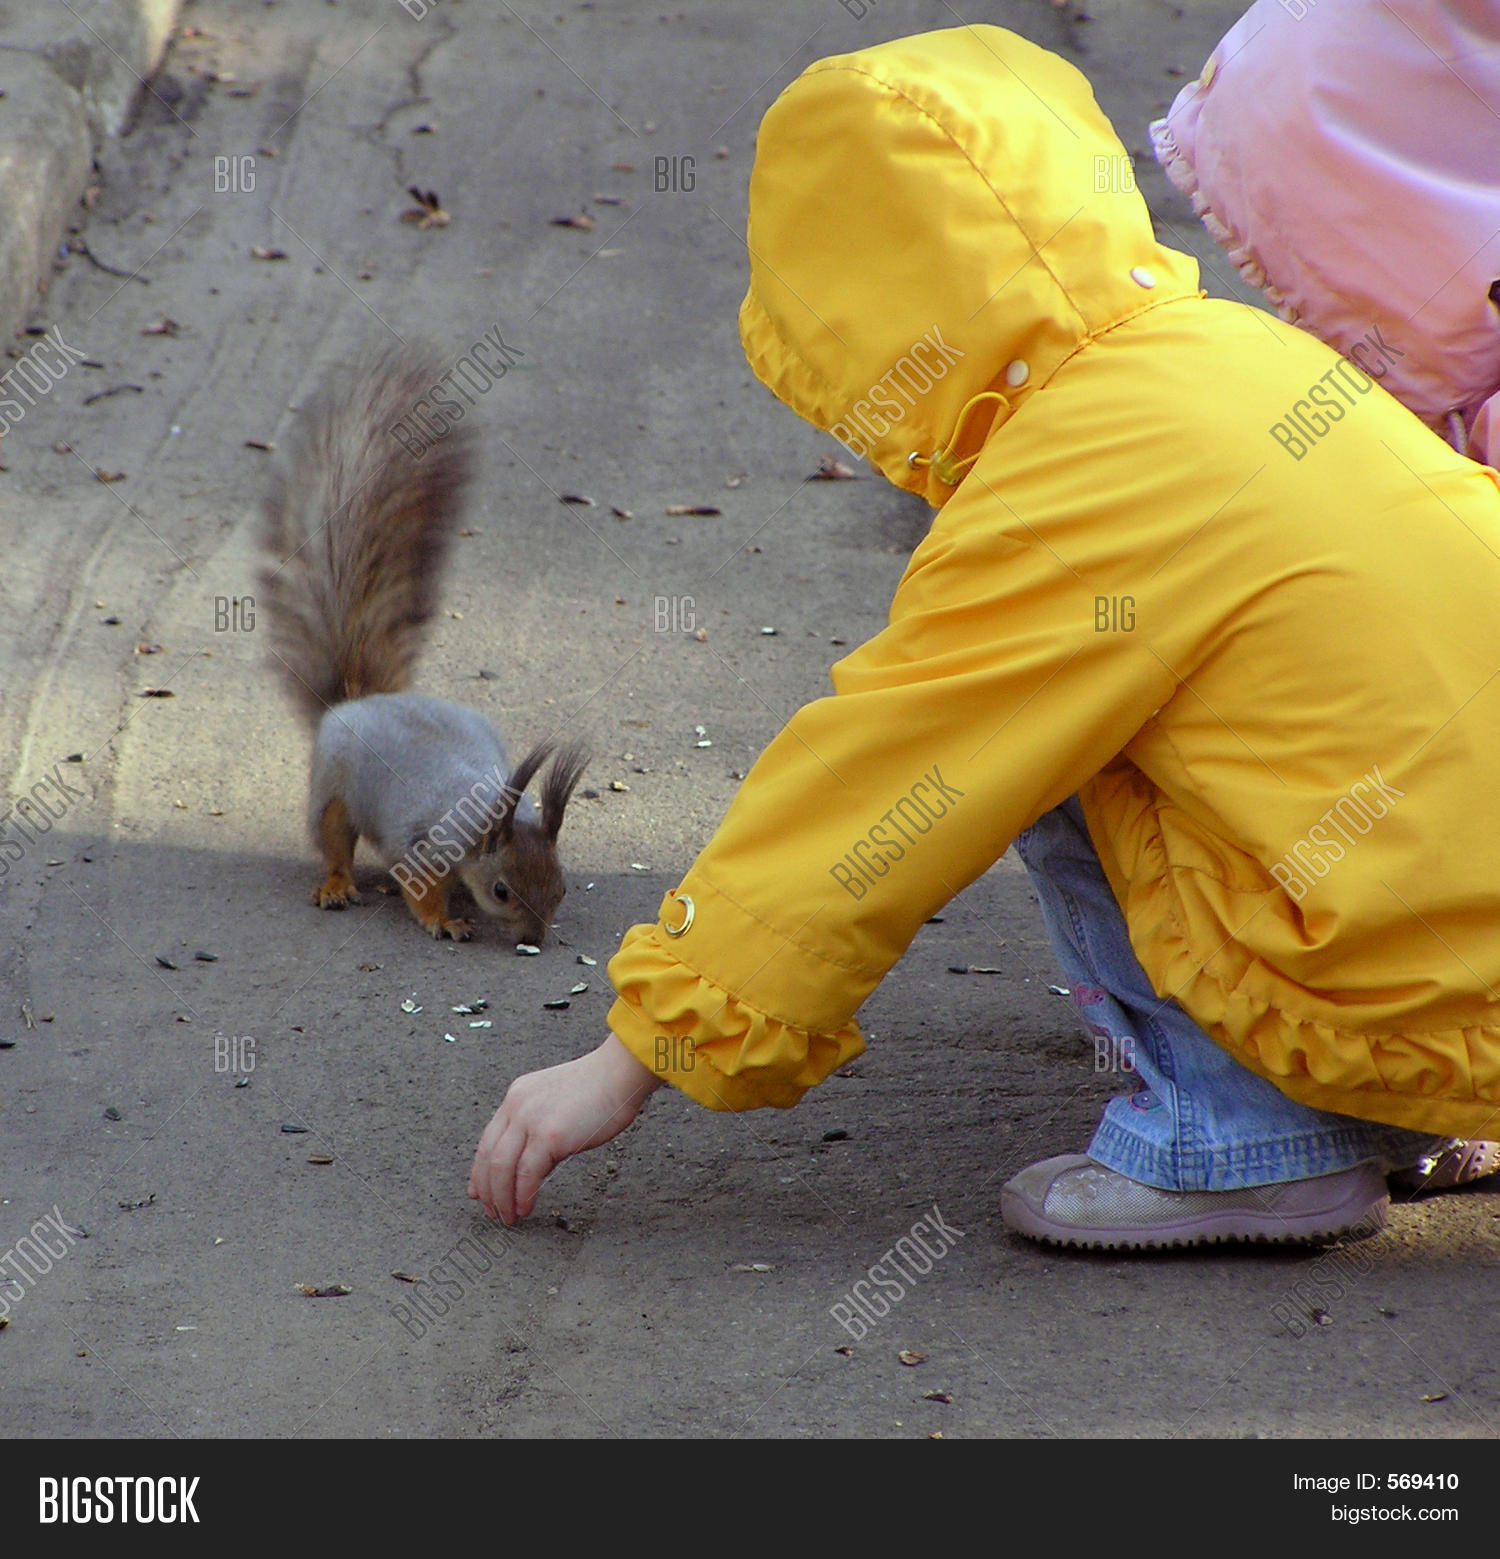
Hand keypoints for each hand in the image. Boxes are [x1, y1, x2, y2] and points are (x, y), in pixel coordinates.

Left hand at [468, 1032, 663, 1223]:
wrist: (619, 1073)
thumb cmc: (600, 1087)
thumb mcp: (556, 1103)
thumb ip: (539, 1129)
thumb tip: (532, 1168)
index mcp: (517, 1096)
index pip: (488, 1140)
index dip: (480, 1171)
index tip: (480, 1191)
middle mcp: (517, 1106)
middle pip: (488, 1156)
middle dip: (487, 1190)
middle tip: (493, 1211)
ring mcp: (530, 1120)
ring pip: (501, 1168)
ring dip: (502, 1198)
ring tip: (509, 1217)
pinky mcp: (548, 1136)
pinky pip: (526, 1174)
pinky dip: (523, 1196)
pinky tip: (526, 1207)